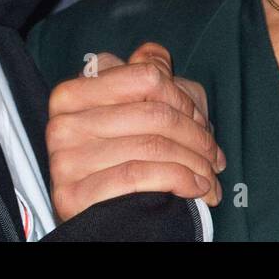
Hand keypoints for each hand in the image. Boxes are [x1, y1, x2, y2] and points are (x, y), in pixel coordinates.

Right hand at [46, 41, 225, 222]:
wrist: (104, 224)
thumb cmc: (124, 162)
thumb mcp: (140, 113)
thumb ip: (148, 78)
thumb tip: (155, 54)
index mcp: (74, 93)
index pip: (146, 76)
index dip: (183, 98)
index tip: (200, 121)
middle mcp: (63, 123)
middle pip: (154, 112)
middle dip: (196, 136)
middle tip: (214, 155)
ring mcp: (64, 159)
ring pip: (152, 145)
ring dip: (195, 163)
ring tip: (210, 176)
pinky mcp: (73, 194)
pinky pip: (139, 175)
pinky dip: (180, 181)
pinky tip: (195, 189)